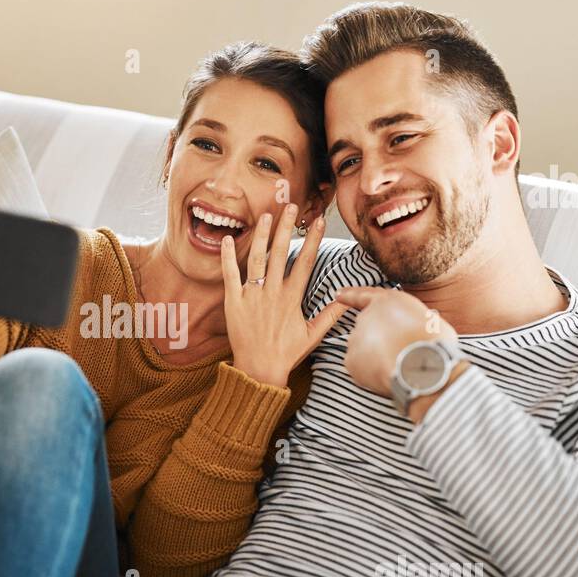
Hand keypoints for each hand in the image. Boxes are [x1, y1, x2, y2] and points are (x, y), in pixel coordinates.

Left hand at [219, 204, 350, 386]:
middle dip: (286, 228)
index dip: (313, 240)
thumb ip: (331, 314)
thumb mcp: (313, 334)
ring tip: (265, 215)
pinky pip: (230, 275)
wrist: (259, 370)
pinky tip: (229, 239)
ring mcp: (253, 296)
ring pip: (257, 259)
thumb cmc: (286, 353)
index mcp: (293, 298)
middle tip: (290, 206)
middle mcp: (273, 293)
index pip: (306, 262)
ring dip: (262, 236)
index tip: (317, 221)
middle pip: (281, 253)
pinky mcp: (234, 302)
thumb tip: (350, 299)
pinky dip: (228, 257)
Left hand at [335, 287, 461, 411]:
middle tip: (401, 351)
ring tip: (398, 363)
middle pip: (368, 329)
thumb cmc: (433, 343)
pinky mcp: (351, 360)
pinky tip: (388, 374)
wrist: (421, 365)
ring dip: (376, 357)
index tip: (339, 295)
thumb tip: (409, 333)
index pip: (363, 296)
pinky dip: (371, 373)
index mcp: (387, 301)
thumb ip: (410, 321)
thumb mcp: (428, 319)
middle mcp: (366, 317)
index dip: (350, 295)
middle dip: (380, 340)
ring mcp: (356, 338)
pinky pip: (361, 368)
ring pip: (364, 349)